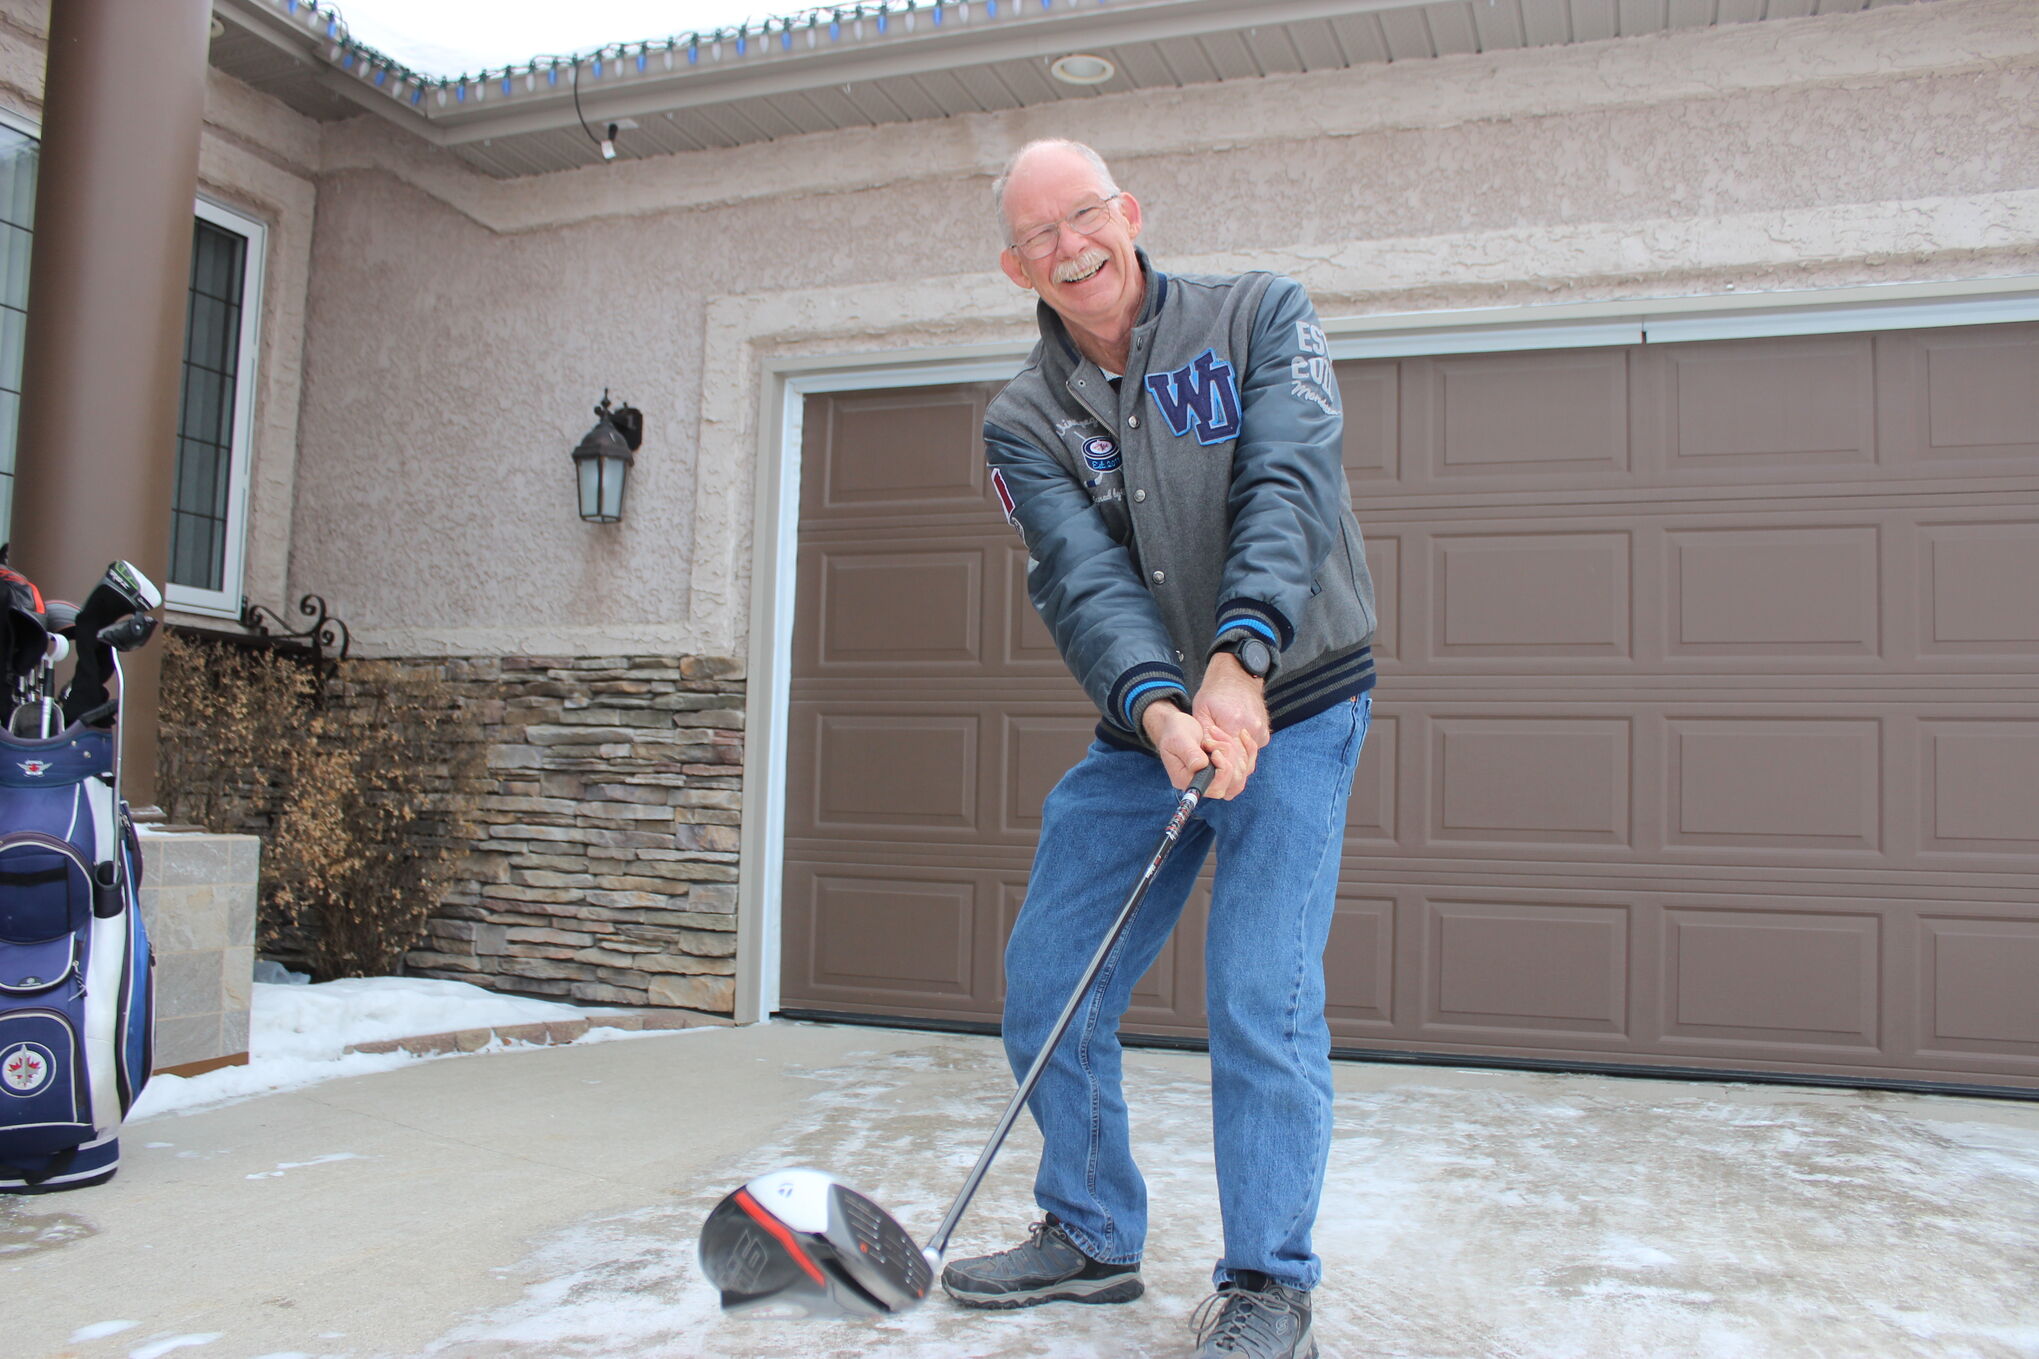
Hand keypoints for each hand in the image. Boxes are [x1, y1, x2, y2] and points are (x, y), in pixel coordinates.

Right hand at [1142, 701, 1235, 797]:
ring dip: (1230, 750)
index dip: (1222, 772)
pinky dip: (1233, 747)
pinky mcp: (1219, 768)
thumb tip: (1200, 765)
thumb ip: (1190, 753)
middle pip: (1229, 783)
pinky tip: (1219, 736)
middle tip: (1212, 742)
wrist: (1176, 726)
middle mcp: (1199, 782)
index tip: (1216, 752)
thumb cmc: (1174, 732)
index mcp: (1186, 780)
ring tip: (1213, 736)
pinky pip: (1238, 764)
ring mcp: (1210, 776)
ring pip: (1236, 772)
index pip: (1214, 789)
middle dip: (1228, 758)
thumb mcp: (1178, 740)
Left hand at [1191, 652, 1270, 798]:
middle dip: (1228, 772)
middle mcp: (1252, 729)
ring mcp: (1261, 732)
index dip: (1219, 768)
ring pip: (1249, 761)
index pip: (1230, 760)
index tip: (1210, 766)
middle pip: (1243, 766)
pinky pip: (1252, 752)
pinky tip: (1230, 749)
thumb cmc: (1215, 691)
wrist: (1237, 674)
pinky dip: (1242, 755)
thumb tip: (1205, 758)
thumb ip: (1204, 735)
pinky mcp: (1264, 733)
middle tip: (1214, 771)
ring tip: (1220, 761)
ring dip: (1235, 764)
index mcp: (1234, 723)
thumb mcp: (1202, 710)